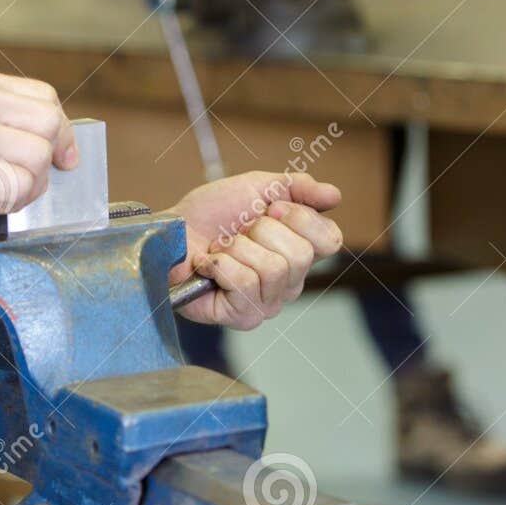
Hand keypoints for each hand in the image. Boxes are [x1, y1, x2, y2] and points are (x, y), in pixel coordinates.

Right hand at [0, 66, 76, 216]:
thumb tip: (27, 143)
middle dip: (50, 159)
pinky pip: (15, 184)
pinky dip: (8, 201)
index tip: (59, 156)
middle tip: (29, 183)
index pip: (44, 96)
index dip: (58, 130)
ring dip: (28, 186)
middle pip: (50, 123)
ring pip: (38, 157)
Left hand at [170, 170, 342, 330]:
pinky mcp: (242, 317)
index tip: (271, 207)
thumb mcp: (257, 187)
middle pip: (302, 255)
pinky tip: (210, 265)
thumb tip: (335, 196)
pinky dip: (221, 264)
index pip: (331, 241)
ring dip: (238, 248)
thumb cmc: (211, 213)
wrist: (170, 230)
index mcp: (300, 251)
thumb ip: (298, 188)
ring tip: (222, 247)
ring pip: (273, 269)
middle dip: (262, 231)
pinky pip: (245, 284)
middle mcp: (289, 282)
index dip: (301, 217)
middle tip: (239, 230)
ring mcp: (268, 303)